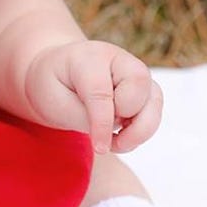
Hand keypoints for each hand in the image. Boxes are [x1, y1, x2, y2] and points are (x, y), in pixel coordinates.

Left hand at [24, 40, 161, 153]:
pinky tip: (119, 138)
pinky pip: (154, 112)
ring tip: (113, 143)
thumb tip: (117, 127)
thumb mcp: (54, 101)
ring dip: (138, 131)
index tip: (100, 149)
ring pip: (154, 103)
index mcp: (88, 57)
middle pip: (138, 90)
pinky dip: (141, 132)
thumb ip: (84, 116)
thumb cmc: (52, 86)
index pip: (101, 92)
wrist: (57, 72)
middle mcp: (118, 59)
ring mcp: (136, 72)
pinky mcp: (145, 89)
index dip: (102, 124)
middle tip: (101, 135)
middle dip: (124, 119)